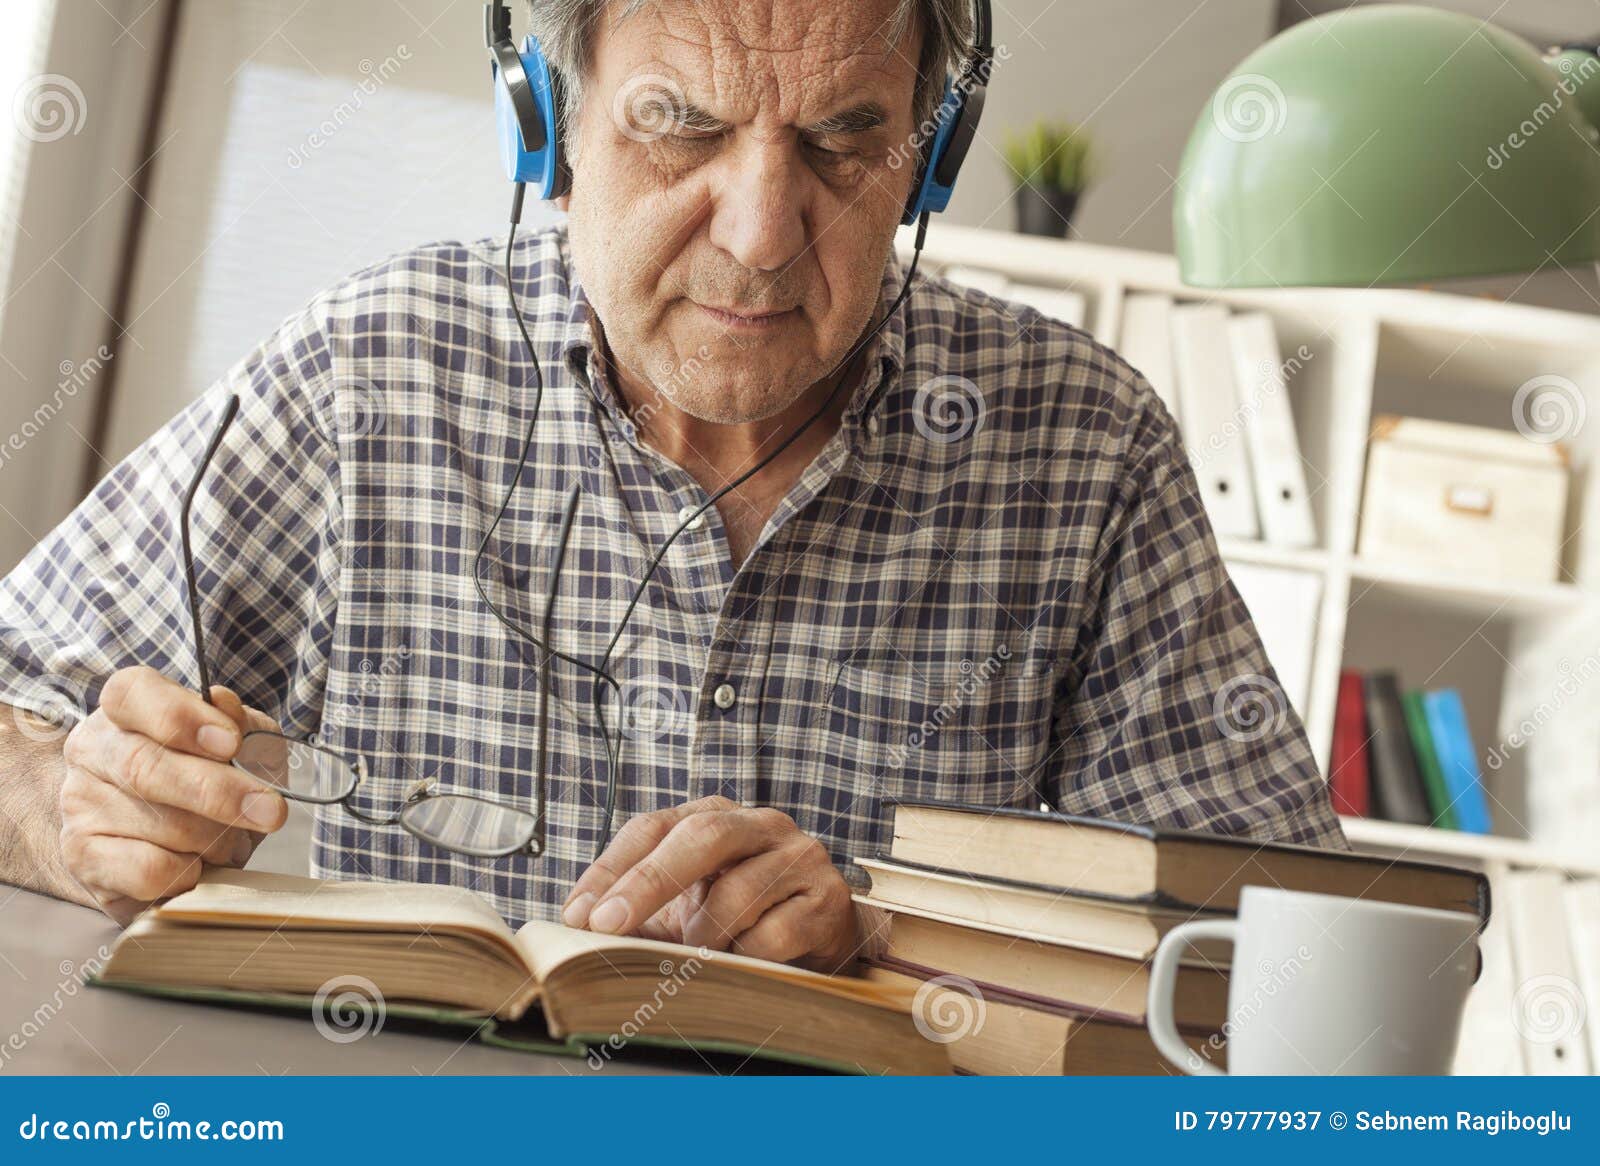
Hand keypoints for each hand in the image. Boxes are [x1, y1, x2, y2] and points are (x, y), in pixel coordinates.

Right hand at [58, 666, 286, 925]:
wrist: (180, 843)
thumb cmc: (214, 780)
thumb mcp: (243, 743)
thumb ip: (242, 724)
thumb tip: (225, 707)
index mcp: (125, 709)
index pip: (132, 694)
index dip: (181, 717)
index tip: (231, 742)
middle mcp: (92, 751)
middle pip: (143, 765)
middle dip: (216, 791)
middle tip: (269, 811)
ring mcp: (80, 806)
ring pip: (156, 823)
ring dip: (214, 838)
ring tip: (230, 840)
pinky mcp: (85, 858)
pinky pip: (147, 870)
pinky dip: (188, 871)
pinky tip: (196, 864)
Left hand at [561, 796, 858, 970]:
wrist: (819, 939)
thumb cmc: (740, 919)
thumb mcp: (686, 908)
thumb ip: (639, 913)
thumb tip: (578, 932)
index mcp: (716, 816)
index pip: (654, 826)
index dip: (610, 869)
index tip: (576, 915)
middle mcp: (761, 823)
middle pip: (701, 836)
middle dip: (647, 882)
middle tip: (605, 926)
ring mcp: (800, 857)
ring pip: (738, 891)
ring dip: (704, 934)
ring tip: (696, 956)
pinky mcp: (827, 899)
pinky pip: (775, 932)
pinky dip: (746, 956)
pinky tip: (745, 962)